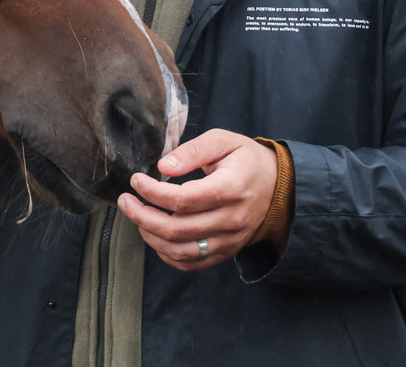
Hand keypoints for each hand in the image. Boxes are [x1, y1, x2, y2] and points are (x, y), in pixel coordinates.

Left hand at [118, 128, 277, 270]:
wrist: (279, 188)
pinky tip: (155, 235)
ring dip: (151, 237)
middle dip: (142, 216)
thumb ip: (193, 151)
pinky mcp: (225, 252)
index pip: (183, 200)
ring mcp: (228, 240)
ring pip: (181, 251)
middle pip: (177, 230)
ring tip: (137, 217)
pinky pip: (191, 263)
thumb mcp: (223, 141)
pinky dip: (167, 254)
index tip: (136, 181)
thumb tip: (163, 167)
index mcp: (230, 189)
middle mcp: (230, 219)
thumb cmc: (247, 160)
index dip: (152, 193)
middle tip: (126, 201)